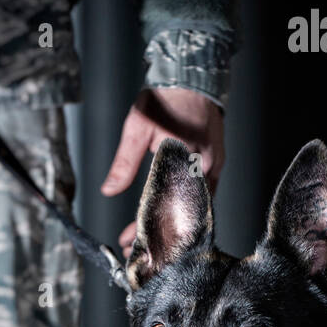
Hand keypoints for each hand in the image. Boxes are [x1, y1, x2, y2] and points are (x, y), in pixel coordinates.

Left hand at [101, 88, 224, 256]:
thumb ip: (124, 162)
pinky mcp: (217, 163)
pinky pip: (203, 196)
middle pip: (182, 213)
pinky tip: (172, 220)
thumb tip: (109, 191)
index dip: (145, 226)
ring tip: (153, 239)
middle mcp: (205, 166)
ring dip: (174, 225)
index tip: (131, 241)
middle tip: (139, 248)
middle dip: (160, 234)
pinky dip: (187, 210)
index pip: (162, 204)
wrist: (193, 77)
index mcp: (185, 158)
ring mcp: (214, 166)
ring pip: (196, 208)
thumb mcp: (137, 127)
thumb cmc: (165, 99)